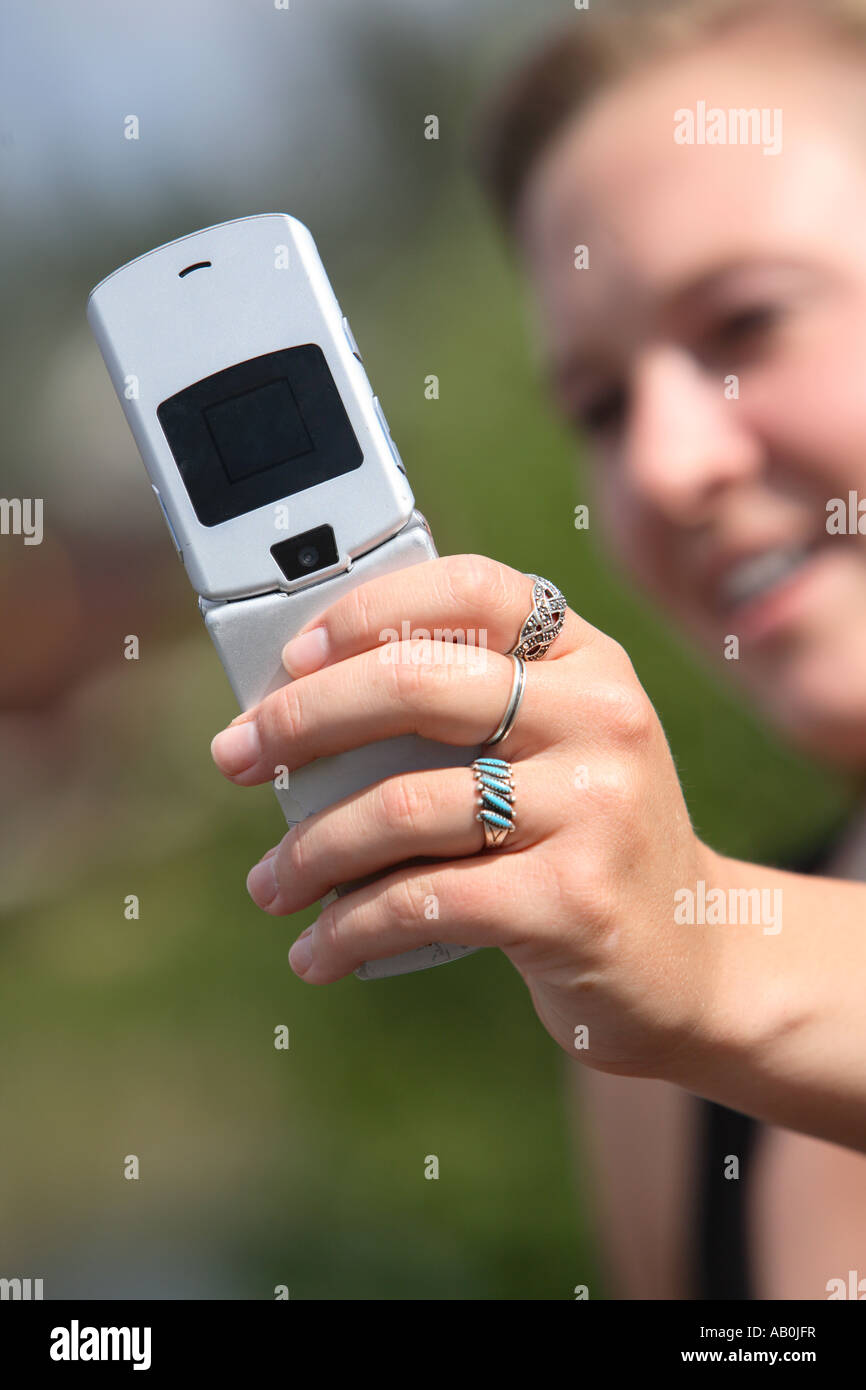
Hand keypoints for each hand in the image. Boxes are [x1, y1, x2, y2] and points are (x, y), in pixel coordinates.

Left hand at [210, 554, 718, 1078]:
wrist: (691, 958)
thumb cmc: (586, 841)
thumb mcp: (558, 750)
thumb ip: (467, 713)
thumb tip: (297, 711)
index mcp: (589, 661)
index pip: (471, 589)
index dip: (366, 610)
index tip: (292, 657)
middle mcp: (601, 717)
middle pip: (416, 684)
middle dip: (299, 721)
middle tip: (234, 757)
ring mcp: (596, 808)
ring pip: (404, 804)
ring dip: (311, 850)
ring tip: (271, 883)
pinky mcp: (575, 900)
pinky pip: (424, 901)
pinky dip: (350, 929)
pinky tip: (319, 952)